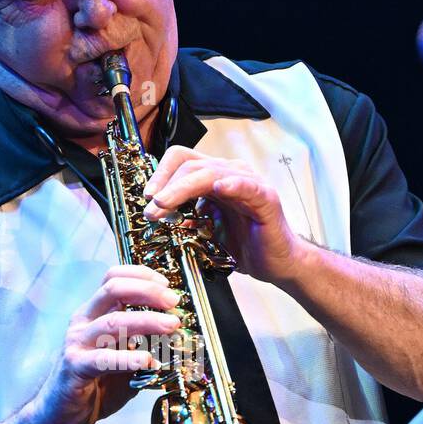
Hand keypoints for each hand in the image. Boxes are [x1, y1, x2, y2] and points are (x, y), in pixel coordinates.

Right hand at [33, 264, 181, 423]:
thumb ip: (144, 343)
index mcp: (94, 314)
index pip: (113, 278)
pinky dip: (128, 358)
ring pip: (113, 322)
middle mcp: (84, 322)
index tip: (166, 284)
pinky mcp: (75, 367)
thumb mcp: (124, 356)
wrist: (60, 413)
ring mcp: (77, 343)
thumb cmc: (94, 383)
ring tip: (170, 326)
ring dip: (146, 320)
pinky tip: (147, 361)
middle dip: (148, 291)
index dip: (141, 275)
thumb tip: (175, 333)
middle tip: (173, 302)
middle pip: (113, 290)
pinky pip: (103, 359)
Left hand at [142, 145, 305, 285]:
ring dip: (181, 189)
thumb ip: (184, 215)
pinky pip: (248, 186)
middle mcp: (230, 173)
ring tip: (164, 204)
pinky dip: (233, 185)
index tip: (146, 197)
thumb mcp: (204, 229)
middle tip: (149, 210)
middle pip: (190, 164)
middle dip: (164, 186)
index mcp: (214, 177)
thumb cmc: (242, 245)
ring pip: (209, 174)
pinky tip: (220, 188)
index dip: (161, 174)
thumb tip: (153, 211)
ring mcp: (249, 182)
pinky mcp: (266, 198)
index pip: (182, 160)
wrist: (275, 263)